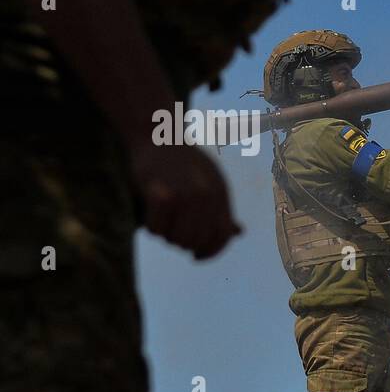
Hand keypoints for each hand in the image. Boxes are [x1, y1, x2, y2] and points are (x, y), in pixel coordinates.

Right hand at [130, 145, 241, 259]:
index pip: (222, 237)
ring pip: (175, 238)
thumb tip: (239, 233)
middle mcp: (206, 198)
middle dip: (182, 242)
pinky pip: (156, 229)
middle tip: (170, 230)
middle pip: (195, 242)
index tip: (197, 257)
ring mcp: (184, 196)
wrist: (158, 134)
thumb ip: (222, 210)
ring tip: (161, 217)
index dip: (210, 252)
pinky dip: (150, 226)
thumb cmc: (184, 162)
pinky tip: (149, 215)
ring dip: (165, 234)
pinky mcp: (159, 194)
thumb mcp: (211, 182)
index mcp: (221, 196)